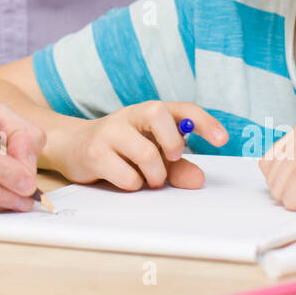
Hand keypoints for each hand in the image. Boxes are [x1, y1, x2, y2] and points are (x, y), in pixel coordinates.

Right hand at [45, 100, 226, 190]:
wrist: (73, 146)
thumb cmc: (120, 149)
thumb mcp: (152, 155)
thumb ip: (177, 168)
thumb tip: (199, 180)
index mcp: (149, 112)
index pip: (181, 109)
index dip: (204, 122)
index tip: (222, 140)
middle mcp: (129, 115)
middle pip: (158, 114)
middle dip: (172, 142)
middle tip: (170, 159)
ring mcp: (110, 132)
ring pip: (146, 153)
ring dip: (154, 175)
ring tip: (148, 178)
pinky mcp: (95, 153)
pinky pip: (127, 176)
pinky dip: (133, 185)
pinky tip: (124, 179)